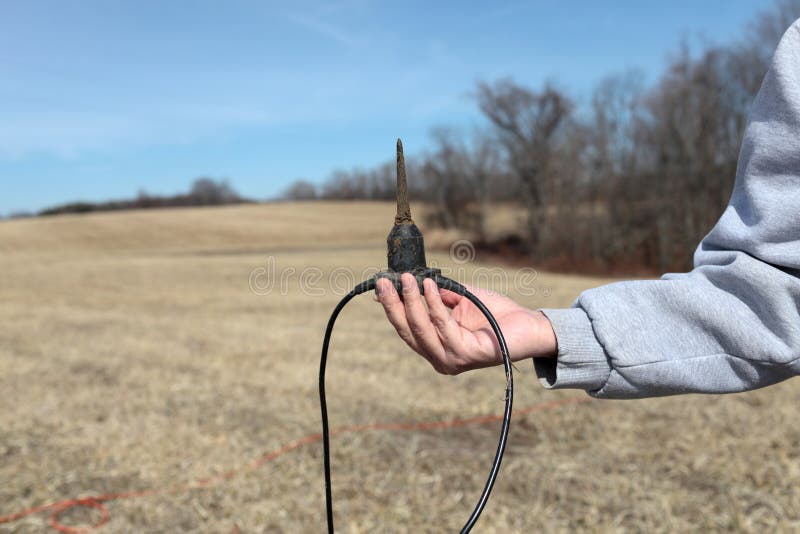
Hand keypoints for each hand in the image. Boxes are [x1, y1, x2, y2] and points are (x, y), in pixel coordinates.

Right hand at [375, 273, 556, 374]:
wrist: (528, 325)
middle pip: (408, 331)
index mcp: (435, 348)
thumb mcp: (458, 300)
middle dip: (395, 303)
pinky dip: (434, 303)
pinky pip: (443, 325)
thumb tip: (404, 283)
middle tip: (386, 280)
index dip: (392, 307)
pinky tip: (430, 286)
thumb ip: (433, 295)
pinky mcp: (466, 355)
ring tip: (408, 278)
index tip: (382, 284)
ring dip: (412, 300)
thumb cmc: (495, 313)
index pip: (405, 328)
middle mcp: (440, 359)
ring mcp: (452, 360)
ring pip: (422, 329)